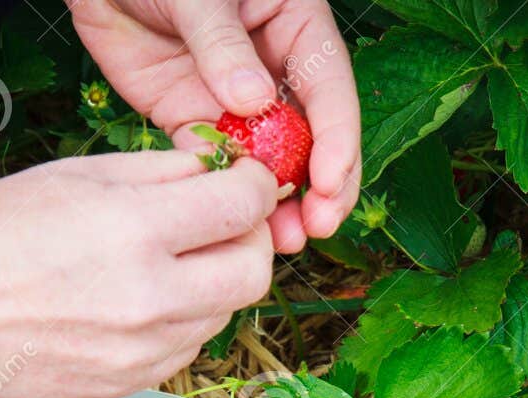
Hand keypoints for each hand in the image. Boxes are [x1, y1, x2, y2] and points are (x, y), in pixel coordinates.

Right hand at [0, 150, 277, 397]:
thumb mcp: (76, 174)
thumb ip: (161, 172)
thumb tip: (219, 172)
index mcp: (135, 231)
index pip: (243, 206)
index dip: (253, 185)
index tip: (241, 181)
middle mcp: (149, 299)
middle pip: (252, 273)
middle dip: (248, 240)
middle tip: (220, 223)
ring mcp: (142, 352)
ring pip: (224, 314)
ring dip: (213, 282)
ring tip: (166, 261)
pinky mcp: (130, 384)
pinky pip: (187, 347)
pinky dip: (182, 320)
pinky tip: (138, 300)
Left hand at [69, 0, 360, 252]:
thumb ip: (224, 46)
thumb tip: (254, 100)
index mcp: (295, 25)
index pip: (328, 88)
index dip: (336, 140)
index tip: (329, 184)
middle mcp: (272, 66)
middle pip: (308, 135)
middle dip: (317, 186)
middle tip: (314, 228)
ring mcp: (232, 98)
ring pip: (265, 159)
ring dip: (274, 202)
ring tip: (277, 242)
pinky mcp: (191, 117)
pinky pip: (214, 163)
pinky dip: (224, 194)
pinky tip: (231, 224)